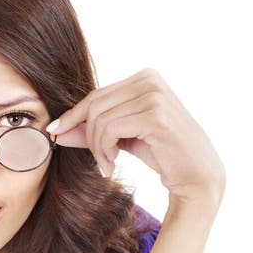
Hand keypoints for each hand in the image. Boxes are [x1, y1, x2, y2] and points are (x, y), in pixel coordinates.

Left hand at [47, 69, 225, 206]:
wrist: (197, 175)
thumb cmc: (162, 153)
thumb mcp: (123, 138)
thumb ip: (93, 130)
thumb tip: (56, 130)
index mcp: (145, 77)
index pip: (97, 94)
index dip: (73, 115)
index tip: (56, 131)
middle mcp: (150, 80)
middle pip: (94, 105)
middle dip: (87, 136)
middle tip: (99, 161)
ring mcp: (154, 95)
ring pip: (99, 119)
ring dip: (97, 148)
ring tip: (108, 164)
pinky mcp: (155, 115)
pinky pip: (110, 129)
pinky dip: (104, 151)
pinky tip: (113, 164)